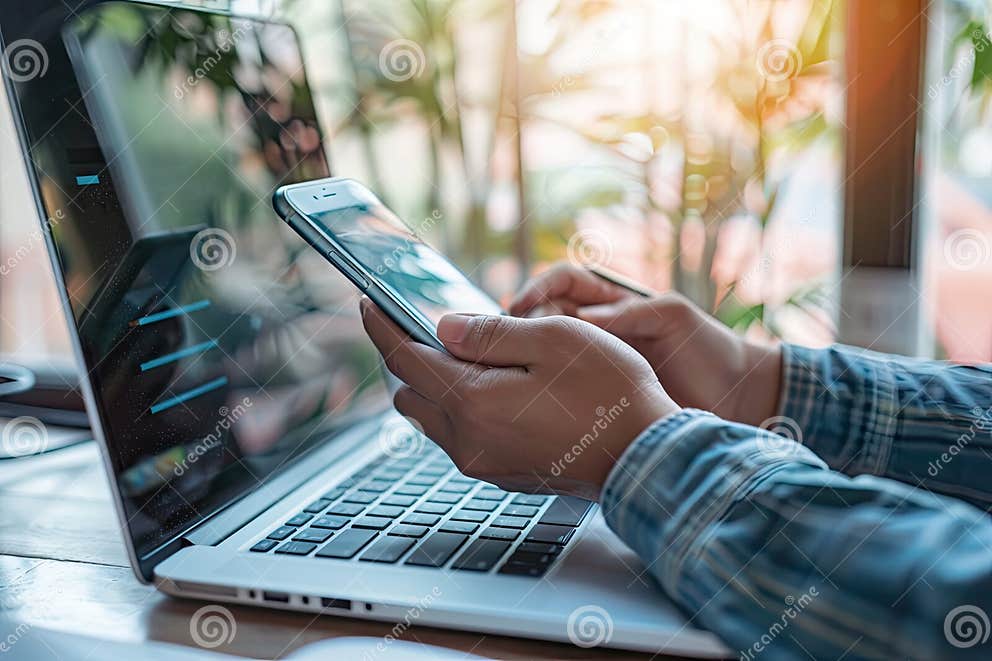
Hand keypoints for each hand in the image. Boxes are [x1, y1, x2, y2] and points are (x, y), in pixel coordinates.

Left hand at [360, 298, 678, 499]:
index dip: (381, 326)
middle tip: (416, 322)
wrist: (648, 457)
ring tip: (458, 351)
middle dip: (405, 355)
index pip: (404, 359)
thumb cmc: (611, 393)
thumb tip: (444, 328)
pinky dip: (458, 406)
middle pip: (410, 392)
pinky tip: (488, 384)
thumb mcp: (553, 340)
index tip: (367, 301)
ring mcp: (484, 462)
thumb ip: (490, 333)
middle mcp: (469, 440)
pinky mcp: (503, 473)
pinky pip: (460, 435)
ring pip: (432, 417)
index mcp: (473, 402)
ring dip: (432, 383)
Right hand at [510, 263, 781, 426]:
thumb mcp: (673, 316)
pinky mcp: (596, 396)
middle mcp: (598, 331)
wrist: (737, 398)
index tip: (520, 306)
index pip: (562, 283)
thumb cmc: (710, 349)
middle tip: (515, 342)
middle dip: (524, 324)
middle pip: (544, 317)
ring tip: (515, 368)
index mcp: (613, 302)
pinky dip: (543, 388)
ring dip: (527, 357)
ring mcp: (595, 364)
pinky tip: (534, 396)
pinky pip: (562, 388)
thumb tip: (583, 317)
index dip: (538, 288)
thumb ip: (630, 312)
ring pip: (546, 353)